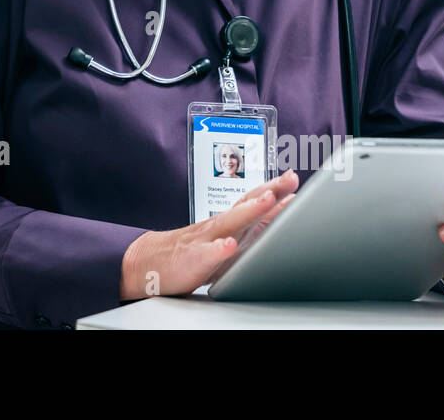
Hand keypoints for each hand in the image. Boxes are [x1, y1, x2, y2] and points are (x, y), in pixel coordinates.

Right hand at [120, 169, 299, 300]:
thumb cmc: (193, 252)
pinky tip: (228, 245)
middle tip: (289, 180)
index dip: (275, 189)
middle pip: (245, 204)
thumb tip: (285, 210)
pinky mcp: (193, 260)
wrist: (149, 263)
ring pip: (229, 223)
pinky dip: (218, 249)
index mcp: (229, 223)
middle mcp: (219, 226)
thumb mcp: (228, 237)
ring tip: (266, 201)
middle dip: (269, 191)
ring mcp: (205, 241)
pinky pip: (206, 254)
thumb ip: (255, 226)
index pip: (253, 200)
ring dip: (248, 211)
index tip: (294, 179)